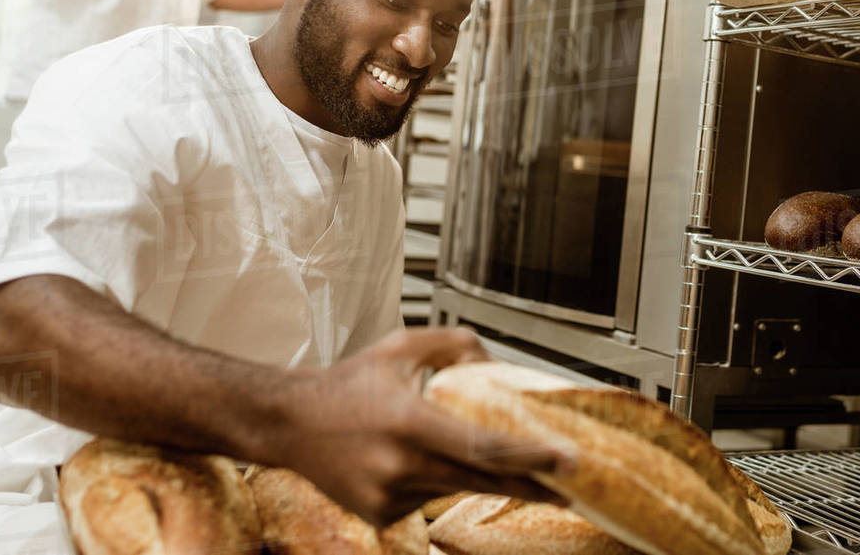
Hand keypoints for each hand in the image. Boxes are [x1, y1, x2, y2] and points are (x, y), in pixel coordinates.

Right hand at [273, 328, 575, 526]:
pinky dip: (436, 478)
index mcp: (408, 422)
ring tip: (454, 444)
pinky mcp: (383, 515)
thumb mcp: (402, 347)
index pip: (484, 447)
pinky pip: (429, 498)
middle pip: (483, 479)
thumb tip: (497, 365)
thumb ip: (455, 345)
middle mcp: (401, 466)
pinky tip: (408, 458)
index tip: (566, 460)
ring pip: (455, 487)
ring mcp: (390, 497)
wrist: (290, 423)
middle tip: (569, 484)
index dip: (530, 456)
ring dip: (473, 471)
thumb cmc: (347, 384)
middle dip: (532, 483)